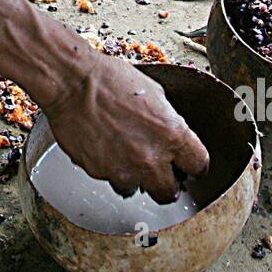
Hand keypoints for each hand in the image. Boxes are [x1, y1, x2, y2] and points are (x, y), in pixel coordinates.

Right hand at [40, 54, 210, 203]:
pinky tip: (106, 148)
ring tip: (125, 154)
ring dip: (135, 177)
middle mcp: (151, 157)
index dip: (193, 165)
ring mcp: (124, 169)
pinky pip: (112, 179)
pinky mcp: (100, 172)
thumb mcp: (154, 92)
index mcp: (172, 134)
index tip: (188, 166)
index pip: (199, 165)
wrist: (72, 83)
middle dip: (166, 183)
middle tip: (159, 173)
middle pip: (170, 193)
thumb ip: (168, 121)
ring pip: (138, 190)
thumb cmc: (109, 79)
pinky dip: (111, 169)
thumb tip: (171, 134)